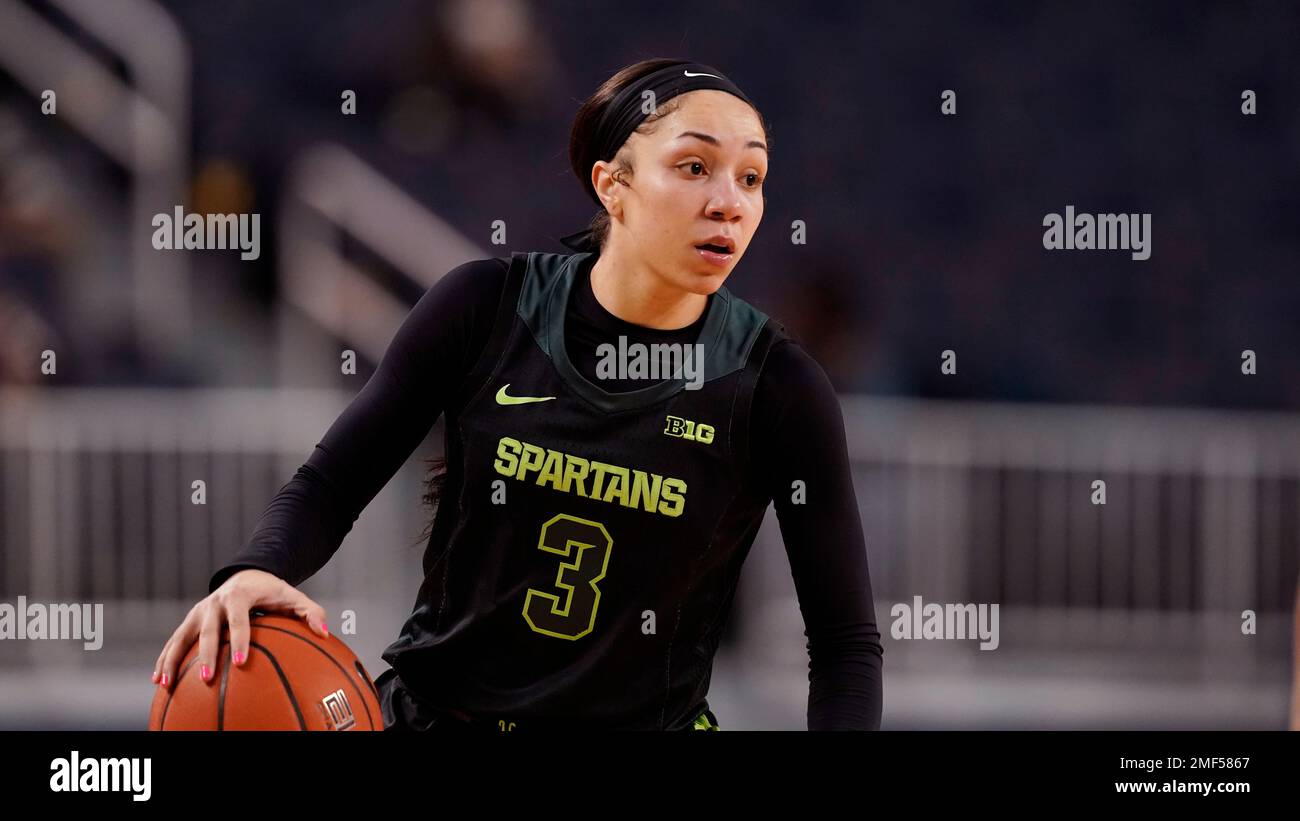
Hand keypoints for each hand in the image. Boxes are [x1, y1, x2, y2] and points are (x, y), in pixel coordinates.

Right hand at [151, 568, 329, 690]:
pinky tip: (157, 681)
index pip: (238, 618)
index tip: (240, 662)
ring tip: (166, 684)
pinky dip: (164, 659)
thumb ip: (311, 612)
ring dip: (171, 660)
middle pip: (207, 630)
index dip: (239, 639)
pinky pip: (174, 642)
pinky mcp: (189, 621)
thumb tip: (325, 632)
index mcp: (239, 595)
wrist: (246, 574)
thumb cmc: (272, 591)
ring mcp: (198, 612)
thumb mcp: (293, 596)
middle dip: (205, 655)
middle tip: (207, 679)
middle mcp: (214, 602)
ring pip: (181, 637)